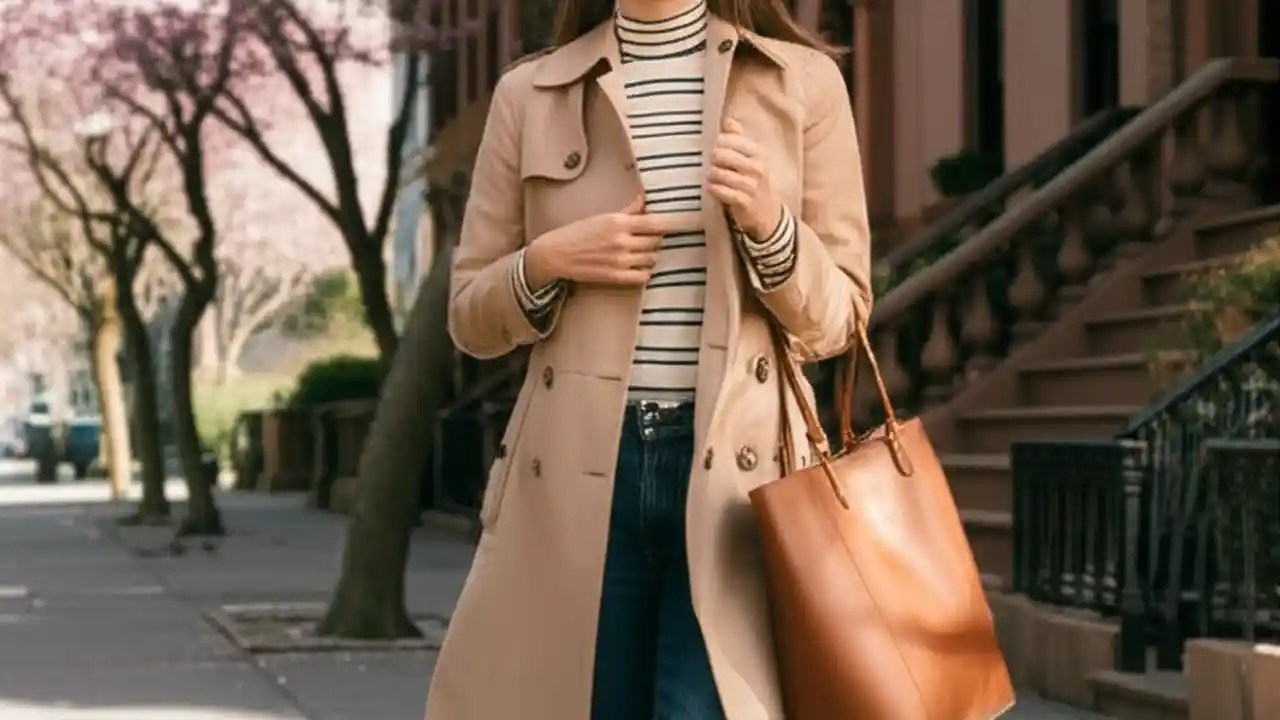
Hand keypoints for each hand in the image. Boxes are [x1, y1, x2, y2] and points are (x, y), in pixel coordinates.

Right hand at [525, 195, 670, 286]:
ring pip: (652, 258)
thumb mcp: (603, 216)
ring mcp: (620, 261)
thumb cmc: (579, 232)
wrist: (557, 254)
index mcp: (619, 223)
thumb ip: (627, 211)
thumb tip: (644, 199)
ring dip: (652, 255)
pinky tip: (638, 266)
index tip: (688, 222)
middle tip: (651, 238)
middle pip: (657, 241)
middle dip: (657, 239)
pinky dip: (645, 271)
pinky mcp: (615, 277)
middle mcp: (622, 242)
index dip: (674, 223)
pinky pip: (644, 276)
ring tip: (642, 252)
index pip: (655, 223)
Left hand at [705, 118, 782, 239]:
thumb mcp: (751, 156)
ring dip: (711, 174)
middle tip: (713, 163)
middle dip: (713, 158)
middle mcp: (757, 167)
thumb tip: (727, 120)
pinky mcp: (744, 201)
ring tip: (712, 175)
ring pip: (720, 173)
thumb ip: (738, 137)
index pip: (731, 138)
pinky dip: (713, 188)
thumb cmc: (754, 179)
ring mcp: (751, 185)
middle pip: (723, 154)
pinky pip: (721, 191)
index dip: (719, 142)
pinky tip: (711, 186)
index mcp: (759, 152)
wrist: (767, 210)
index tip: (717, 147)